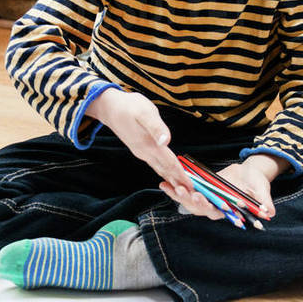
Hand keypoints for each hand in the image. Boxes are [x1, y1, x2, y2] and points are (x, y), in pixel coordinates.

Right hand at [86, 89, 204, 208]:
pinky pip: (155, 164)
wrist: (109, 108)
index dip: (182, 176)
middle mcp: (145, 153)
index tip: (193, 188)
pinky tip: (169, 173)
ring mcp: (141, 152)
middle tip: (193, 195)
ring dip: (172, 179)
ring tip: (183, 189)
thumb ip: (156, 127)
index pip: (170, 164)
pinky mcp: (139, 149)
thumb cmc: (128, 106)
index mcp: (149, 145)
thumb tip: (166, 141)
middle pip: (166, 171)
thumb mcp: (144, 112)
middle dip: (179, 183)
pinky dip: (165, 171)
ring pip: (160, 169)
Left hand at [159, 155, 282, 222]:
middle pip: (196, 207)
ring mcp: (206, 198)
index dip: (205, 207)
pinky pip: (187, 188)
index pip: (214, 212)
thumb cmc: (257, 184)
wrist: (250, 173)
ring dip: (177, 193)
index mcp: (227, 210)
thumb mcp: (262, 190)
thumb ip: (264, 202)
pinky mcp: (201, 188)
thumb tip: (269, 212)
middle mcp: (214, 206)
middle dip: (187, 199)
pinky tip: (165, 181)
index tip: (199, 198)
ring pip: (188, 200)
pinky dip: (176, 186)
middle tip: (180, 189)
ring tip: (166, 185)